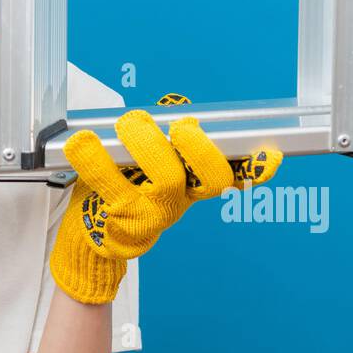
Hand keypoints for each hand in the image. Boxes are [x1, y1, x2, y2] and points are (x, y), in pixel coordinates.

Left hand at [49, 94, 282, 304]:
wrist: (88, 242)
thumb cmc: (120, 191)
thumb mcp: (146, 169)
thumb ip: (163, 141)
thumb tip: (175, 110)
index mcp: (187, 187)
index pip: (227, 176)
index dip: (255, 167)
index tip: (270, 154)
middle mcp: (174, 203)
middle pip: (206, 178)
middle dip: (198, 146)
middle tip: (180, 128)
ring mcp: (148, 213)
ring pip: (165, 179)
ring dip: (149, 141)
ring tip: (129, 123)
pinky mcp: (116, 218)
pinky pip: (107, 182)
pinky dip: (92, 157)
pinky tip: (82, 142)